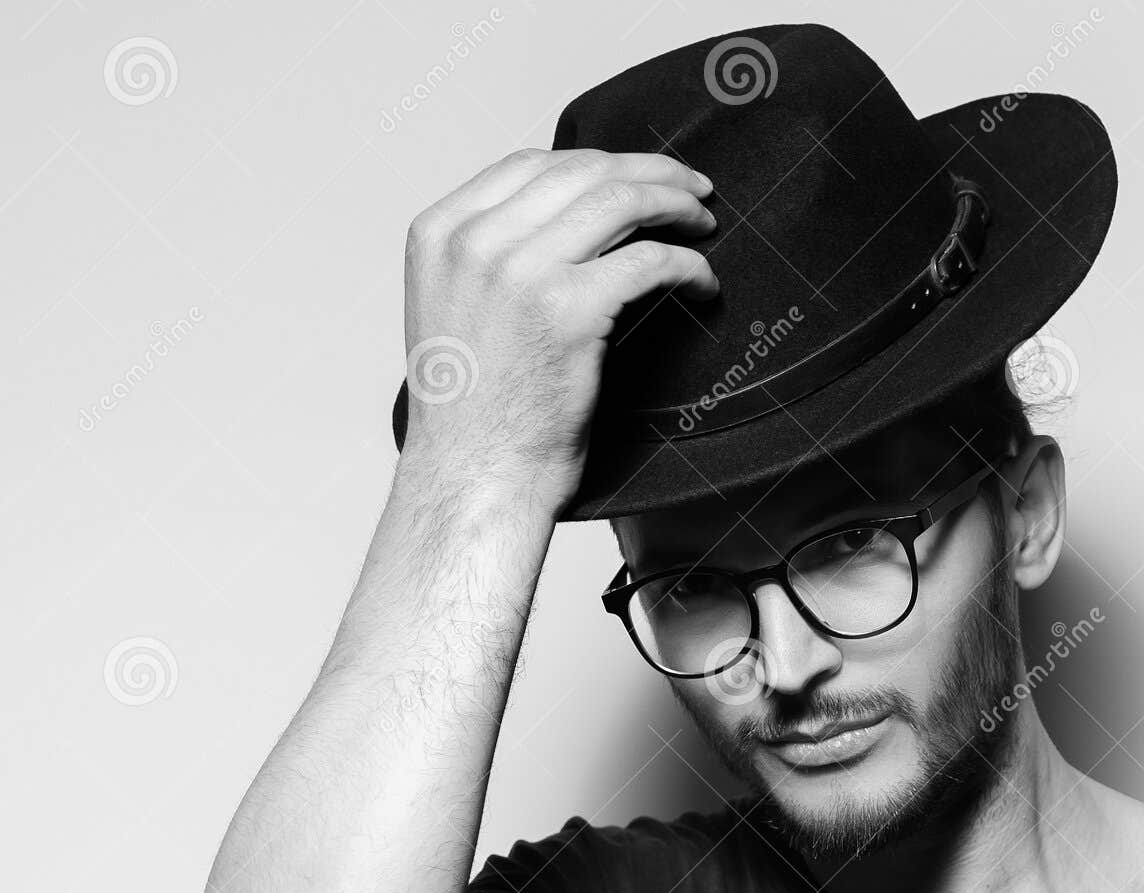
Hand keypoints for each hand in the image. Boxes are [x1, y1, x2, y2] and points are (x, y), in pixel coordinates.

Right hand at [399, 147, 717, 517]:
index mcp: (438, 234)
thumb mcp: (454, 310)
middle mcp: (473, 242)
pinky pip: (648, 260)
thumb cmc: (474, 416)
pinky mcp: (569, 310)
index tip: (632, 174)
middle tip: (691, 188)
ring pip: (619, 200)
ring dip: (675, 202)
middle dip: (647, 171)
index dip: (593, 161)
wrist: (473, 480)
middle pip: (580, 171)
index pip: (527, 164)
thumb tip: (566, 218)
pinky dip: (687, 264)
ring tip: (704, 219)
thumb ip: (488, 257)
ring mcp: (520, 271)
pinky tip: (702, 283)